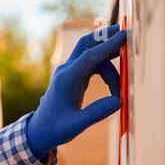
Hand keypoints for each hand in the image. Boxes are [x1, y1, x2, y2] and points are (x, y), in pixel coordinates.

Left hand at [27, 25, 127, 159]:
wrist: (39, 132)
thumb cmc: (55, 130)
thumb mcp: (75, 125)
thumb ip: (96, 113)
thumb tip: (118, 101)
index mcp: (66, 79)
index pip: (90, 55)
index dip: (108, 44)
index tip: (125, 35)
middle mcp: (66, 71)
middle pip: (87, 45)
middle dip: (105, 37)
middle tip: (125, 32)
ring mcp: (68, 72)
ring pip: (92, 56)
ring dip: (109, 65)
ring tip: (121, 86)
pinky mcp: (73, 77)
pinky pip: (91, 65)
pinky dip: (104, 70)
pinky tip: (113, 82)